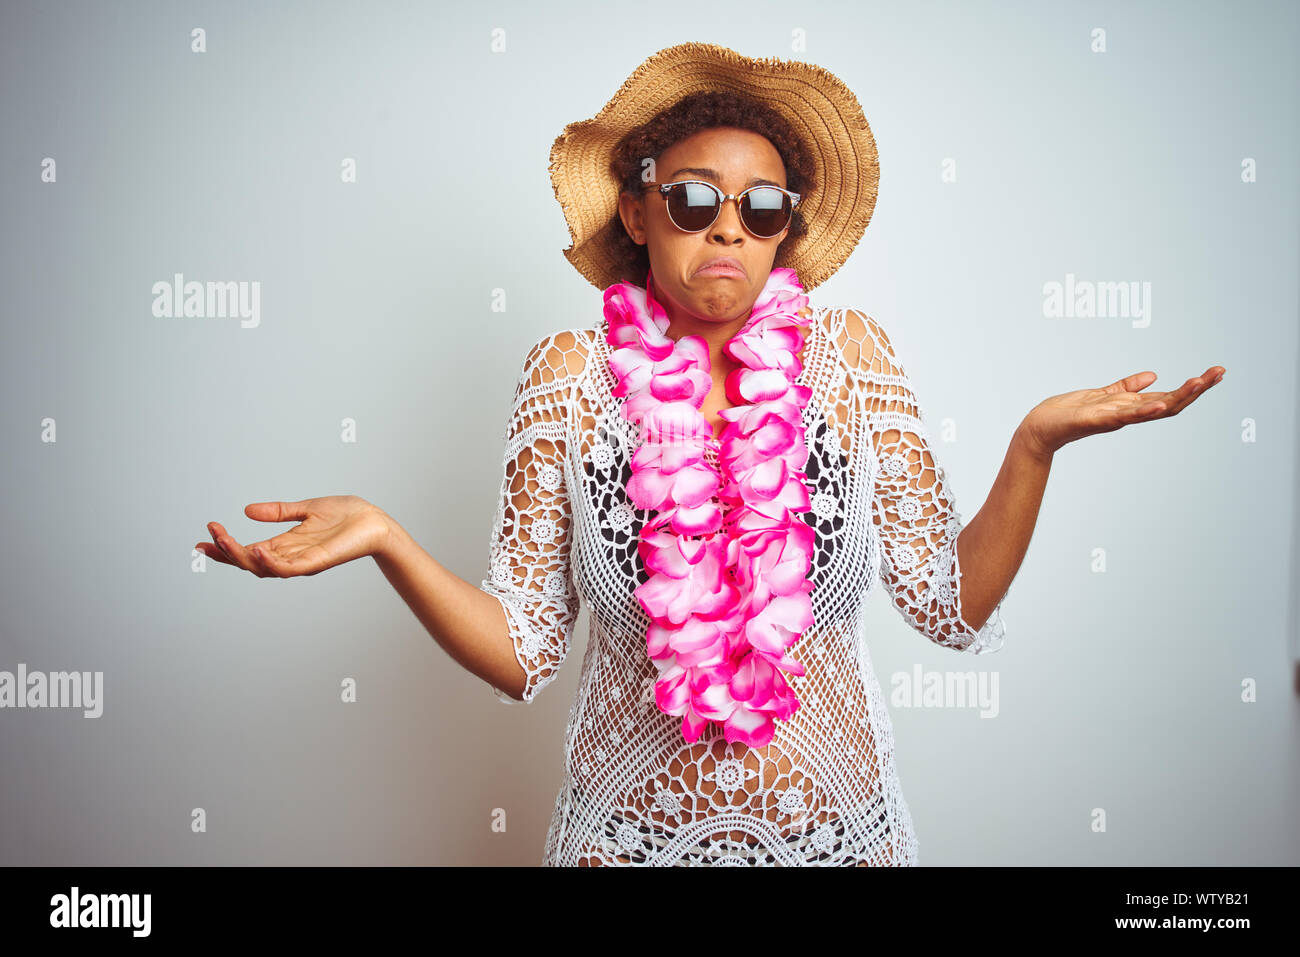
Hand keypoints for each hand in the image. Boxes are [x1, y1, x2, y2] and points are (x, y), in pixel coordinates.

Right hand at [195, 496, 391, 577]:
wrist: (374, 520)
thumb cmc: (346, 515)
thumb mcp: (305, 508)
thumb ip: (279, 511)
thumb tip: (248, 511)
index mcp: (285, 544)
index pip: (249, 551)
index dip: (226, 547)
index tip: (205, 538)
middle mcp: (290, 556)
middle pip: (250, 563)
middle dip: (227, 553)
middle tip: (209, 538)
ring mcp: (303, 561)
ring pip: (265, 568)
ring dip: (243, 557)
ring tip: (226, 543)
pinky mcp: (318, 562)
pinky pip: (290, 569)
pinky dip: (272, 563)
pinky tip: (258, 551)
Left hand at [1020, 366, 1225, 458]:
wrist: (1041, 427)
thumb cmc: (1070, 413)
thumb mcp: (1103, 394)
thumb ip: (1126, 386)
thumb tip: (1153, 375)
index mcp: (1131, 407)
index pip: (1170, 397)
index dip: (1194, 387)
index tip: (1216, 373)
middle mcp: (1127, 415)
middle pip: (1170, 403)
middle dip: (1196, 390)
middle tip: (1218, 373)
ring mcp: (1113, 419)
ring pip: (1152, 410)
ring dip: (1177, 397)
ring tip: (1198, 383)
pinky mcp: (1094, 420)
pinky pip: (1122, 417)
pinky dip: (1141, 411)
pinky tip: (1158, 404)